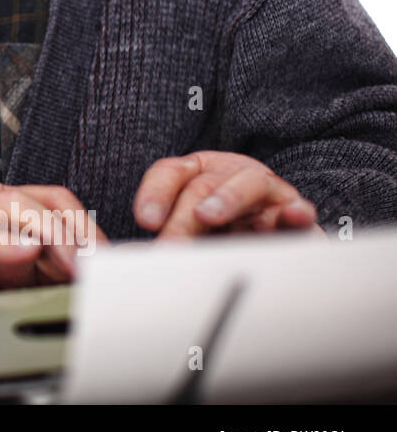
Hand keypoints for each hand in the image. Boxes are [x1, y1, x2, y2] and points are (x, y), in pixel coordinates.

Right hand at [0, 180, 105, 332]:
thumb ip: (15, 264)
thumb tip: (64, 276)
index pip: (48, 199)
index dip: (84, 227)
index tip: (105, 262)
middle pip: (40, 198)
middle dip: (78, 231)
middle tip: (101, 266)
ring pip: (12, 208)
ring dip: (52, 237)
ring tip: (77, 263)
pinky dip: (0, 244)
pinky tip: (23, 252)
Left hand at [134, 151, 323, 237]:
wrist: (277, 241)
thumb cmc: (219, 236)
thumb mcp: (186, 233)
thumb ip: (163, 239)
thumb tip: (133, 258)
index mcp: (196, 175)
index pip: (169, 173)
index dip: (156, 193)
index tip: (146, 220)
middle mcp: (229, 177)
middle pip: (202, 186)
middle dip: (183, 217)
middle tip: (171, 247)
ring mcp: (265, 193)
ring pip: (248, 184)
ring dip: (226, 198)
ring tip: (206, 217)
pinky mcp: (296, 215)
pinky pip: (299, 210)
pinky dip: (295, 212)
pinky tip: (291, 215)